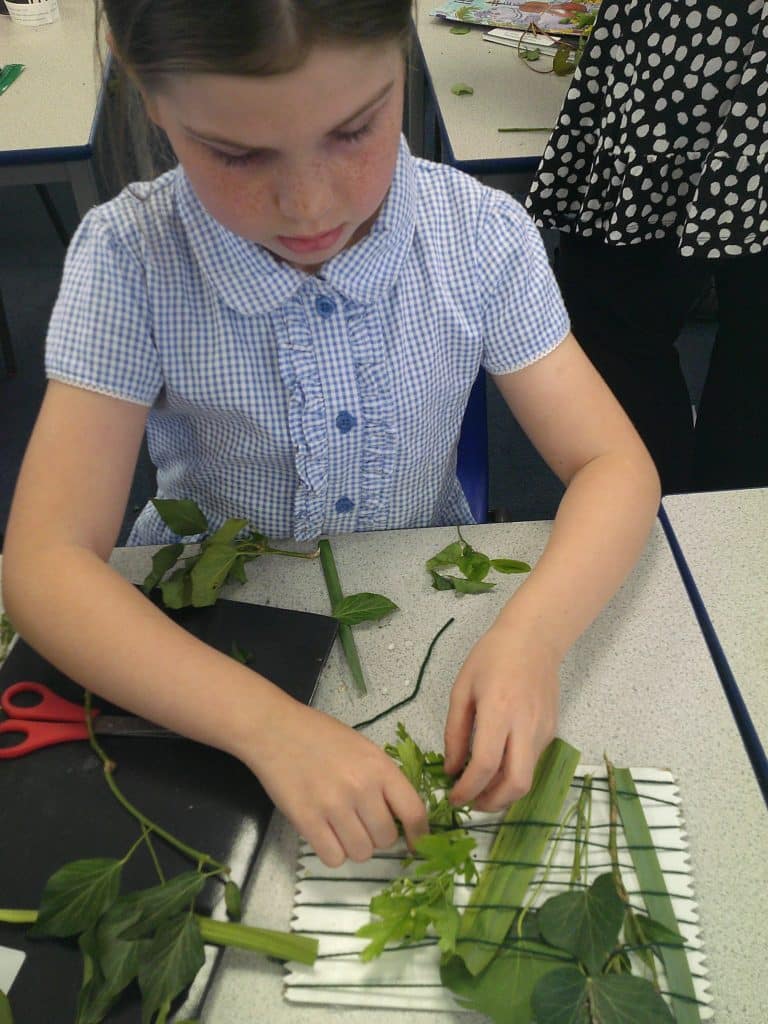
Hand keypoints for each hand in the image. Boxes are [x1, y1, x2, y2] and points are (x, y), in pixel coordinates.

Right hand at [245, 701, 428, 867]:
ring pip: (362, 853)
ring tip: (342, 827)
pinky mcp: (307, 821)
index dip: (419, 834)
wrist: (275, 730)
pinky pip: (334, 858)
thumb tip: (399, 816)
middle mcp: (361, 788)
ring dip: (355, 846)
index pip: (413, 812)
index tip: (415, 843)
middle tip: (363, 823)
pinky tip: (326, 834)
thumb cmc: (320, 736)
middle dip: (377, 836)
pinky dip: (333, 852)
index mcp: (379, 767)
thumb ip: (382, 779)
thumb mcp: (363, 748)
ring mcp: (334, 806)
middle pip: (386, 839)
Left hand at [443, 620, 558, 810]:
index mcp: (499, 712)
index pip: (486, 765)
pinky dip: (514, 774)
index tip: (453, 796)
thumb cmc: (492, 657)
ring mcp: (543, 730)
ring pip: (528, 778)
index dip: (468, 789)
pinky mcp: (552, 731)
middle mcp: (526, 726)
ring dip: (504, 793)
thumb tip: (452, 768)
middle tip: (471, 803)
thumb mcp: (462, 689)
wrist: (534, 639)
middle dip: (492, 803)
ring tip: (481, 789)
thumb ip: (455, 732)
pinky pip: (533, 763)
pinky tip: (498, 766)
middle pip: (516, 784)